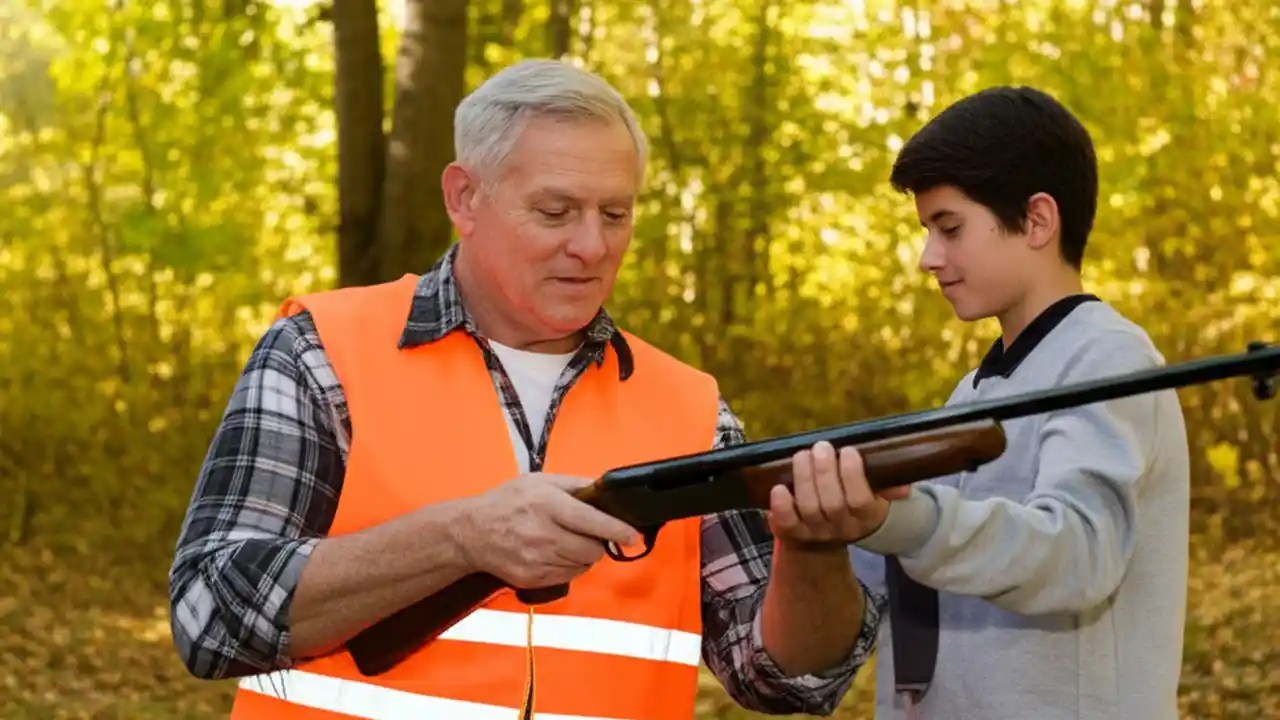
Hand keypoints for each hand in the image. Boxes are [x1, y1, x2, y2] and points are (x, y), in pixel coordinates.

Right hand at [450, 473, 640, 588]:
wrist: (472, 532)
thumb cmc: (508, 502)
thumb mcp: (540, 481)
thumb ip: (575, 485)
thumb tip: (606, 491)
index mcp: (547, 505)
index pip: (591, 522)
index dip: (617, 530)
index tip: (633, 535)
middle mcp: (543, 535)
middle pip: (592, 549)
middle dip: (598, 542)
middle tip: (589, 533)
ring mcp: (537, 561)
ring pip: (583, 565)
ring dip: (584, 555)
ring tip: (567, 541)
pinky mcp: (533, 579)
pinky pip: (568, 576)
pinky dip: (570, 566)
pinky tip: (555, 553)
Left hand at [769, 441, 909, 545]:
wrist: (824, 535)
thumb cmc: (850, 500)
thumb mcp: (874, 494)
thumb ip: (887, 486)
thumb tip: (904, 486)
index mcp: (866, 517)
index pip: (860, 500)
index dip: (852, 474)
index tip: (848, 450)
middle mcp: (842, 528)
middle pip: (832, 503)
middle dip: (824, 470)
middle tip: (821, 447)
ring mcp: (815, 533)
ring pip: (809, 508)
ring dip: (803, 477)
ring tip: (803, 455)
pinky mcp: (792, 533)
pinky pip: (785, 523)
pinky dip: (781, 506)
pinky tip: (778, 487)